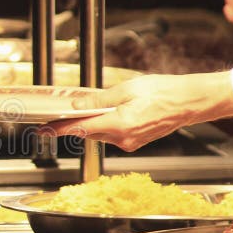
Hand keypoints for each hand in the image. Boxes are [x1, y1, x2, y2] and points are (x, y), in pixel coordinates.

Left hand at [39, 72, 232, 151]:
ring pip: (100, 134)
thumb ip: (99, 99)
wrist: (189, 102)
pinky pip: (113, 135)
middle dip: (74, 124)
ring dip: (91, 123)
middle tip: (57, 116)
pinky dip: (106, 125)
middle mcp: (123, 139)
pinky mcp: (135, 142)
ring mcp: (130, 143)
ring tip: (87, 109)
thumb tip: (77, 106)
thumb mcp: (126, 89)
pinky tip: (108, 113)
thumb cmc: (163, 92)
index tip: (43, 131)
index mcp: (119, 124)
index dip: (59, 129)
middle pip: (88, 132)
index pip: (80, 129)